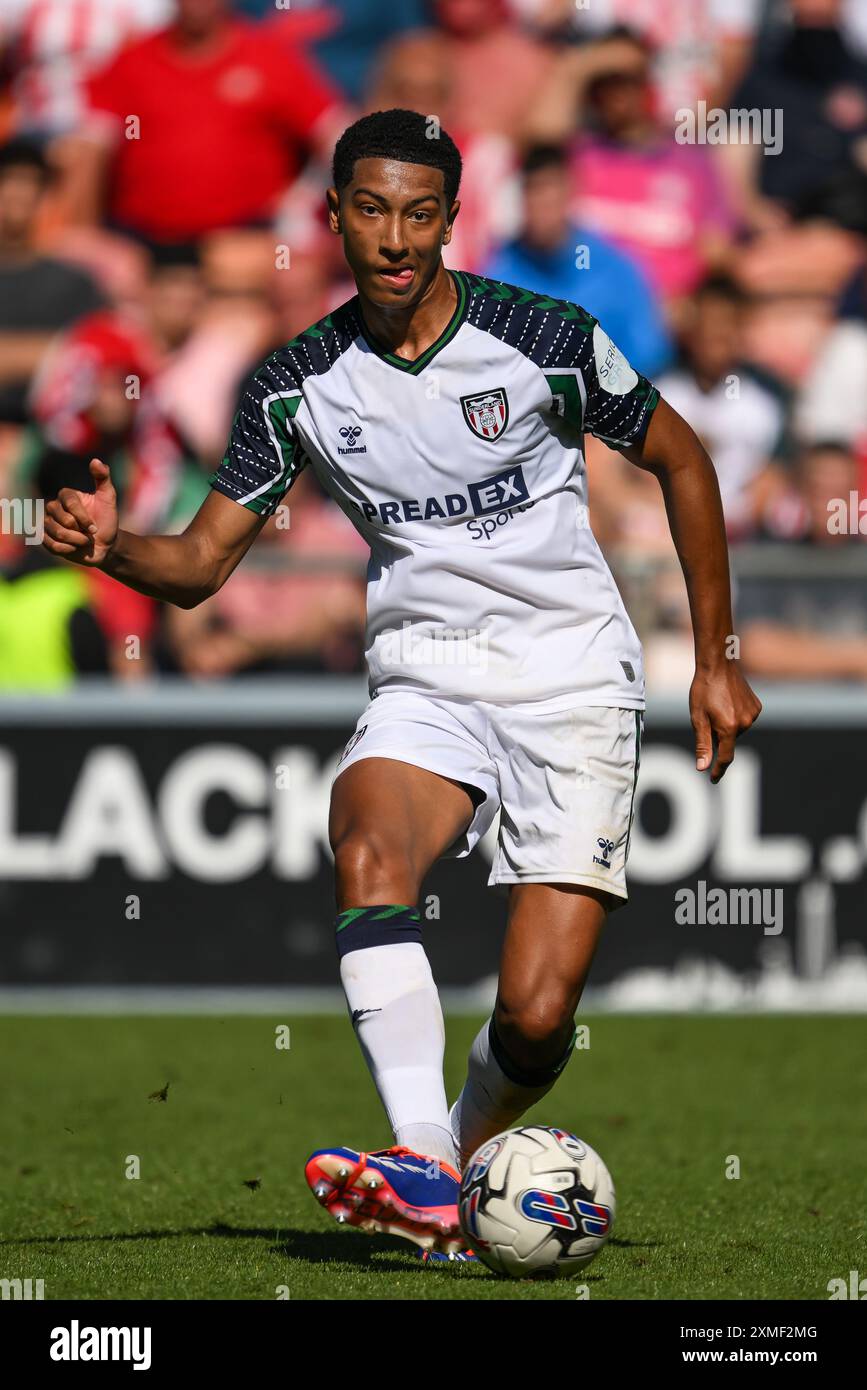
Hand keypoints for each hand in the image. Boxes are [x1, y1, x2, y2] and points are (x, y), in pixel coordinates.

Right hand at [42, 457, 117, 566]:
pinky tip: (75, 548)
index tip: (94, 526)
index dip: (83, 517)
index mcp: (66, 495)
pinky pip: (52, 546)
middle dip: (80, 530)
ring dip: (76, 541)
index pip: (69, 504)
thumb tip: (96, 461)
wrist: (105, 545)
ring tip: (83, 541)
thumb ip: (103, 478)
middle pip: (61, 520)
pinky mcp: (46, 540)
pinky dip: (68, 550)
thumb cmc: (107, 520)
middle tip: (88, 532)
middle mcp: (53, 507)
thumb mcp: (108, 498)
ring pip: (57, 534)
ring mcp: (48, 523)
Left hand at [690, 663, 761, 783]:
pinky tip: (727, 702)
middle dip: (717, 736)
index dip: (718, 770)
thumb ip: (702, 744)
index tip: (712, 778)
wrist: (718, 665)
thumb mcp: (697, 718)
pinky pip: (744, 719)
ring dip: (726, 726)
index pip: (725, 757)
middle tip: (706, 717)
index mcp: (729, 728)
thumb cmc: (703, 690)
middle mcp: (745, 724)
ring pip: (736, 731)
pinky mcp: (757, 707)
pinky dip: (735, 717)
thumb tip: (703, 767)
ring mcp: (753, 715)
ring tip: (717, 706)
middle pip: (728, 741)